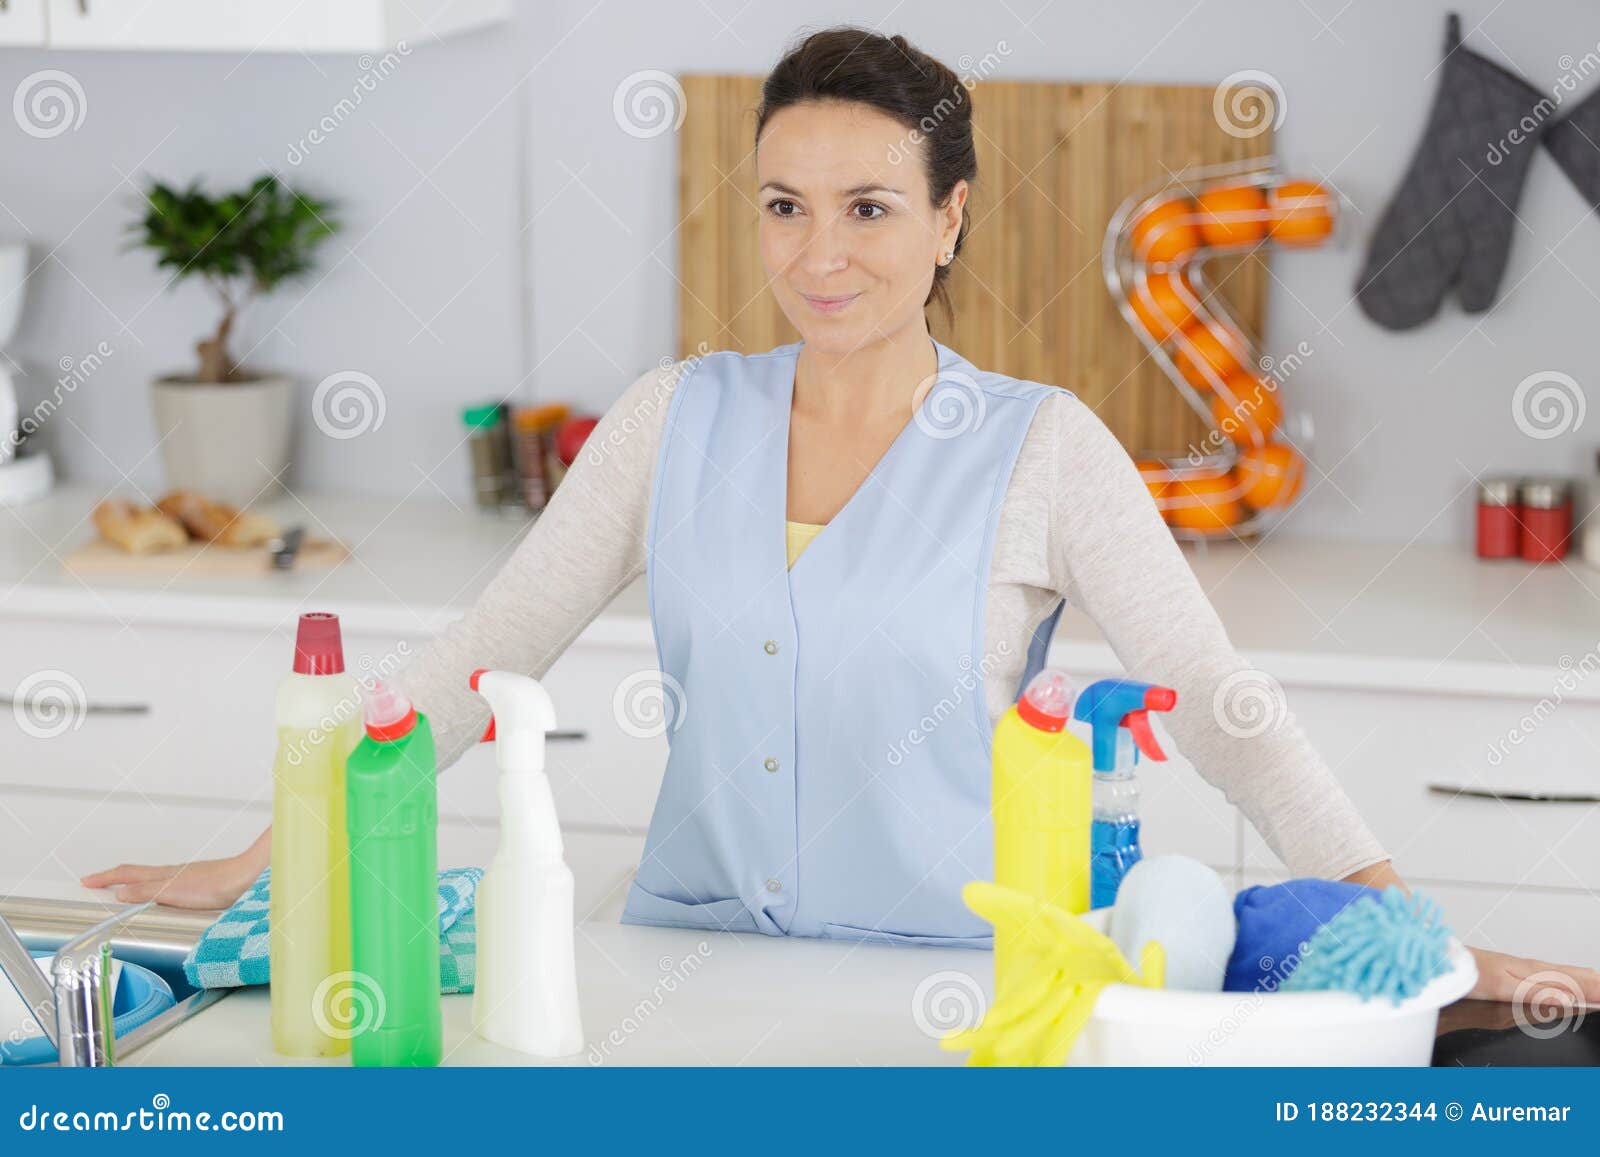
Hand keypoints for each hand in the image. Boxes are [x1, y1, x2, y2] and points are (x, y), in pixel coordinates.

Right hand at [79, 828, 268, 909]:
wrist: (246, 878)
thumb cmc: (216, 884)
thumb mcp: (172, 892)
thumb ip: (145, 892)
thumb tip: (119, 893)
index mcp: (162, 875)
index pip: (126, 874)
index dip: (104, 878)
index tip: (86, 881)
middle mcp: (172, 874)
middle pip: (136, 873)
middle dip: (114, 877)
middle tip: (97, 881)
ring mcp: (185, 877)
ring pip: (152, 878)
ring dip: (133, 882)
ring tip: (122, 888)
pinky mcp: (198, 884)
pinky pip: (167, 884)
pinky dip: (154, 887)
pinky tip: (161, 894)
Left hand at [1466, 945, 1599, 1007]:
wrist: (1446, 963)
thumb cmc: (1470, 973)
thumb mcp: (1504, 988)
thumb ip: (1537, 994)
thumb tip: (1569, 1000)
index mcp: (1536, 972)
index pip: (1578, 982)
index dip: (1598, 991)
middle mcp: (1535, 969)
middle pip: (1577, 976)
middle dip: (1597, 985)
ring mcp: (1528, 971)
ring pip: (1567, 975)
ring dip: (1588, 982)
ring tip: (1599, 990)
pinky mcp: (1519, 974)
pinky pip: (1554, 977)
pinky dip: (1571, 982)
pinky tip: (1571, 988)